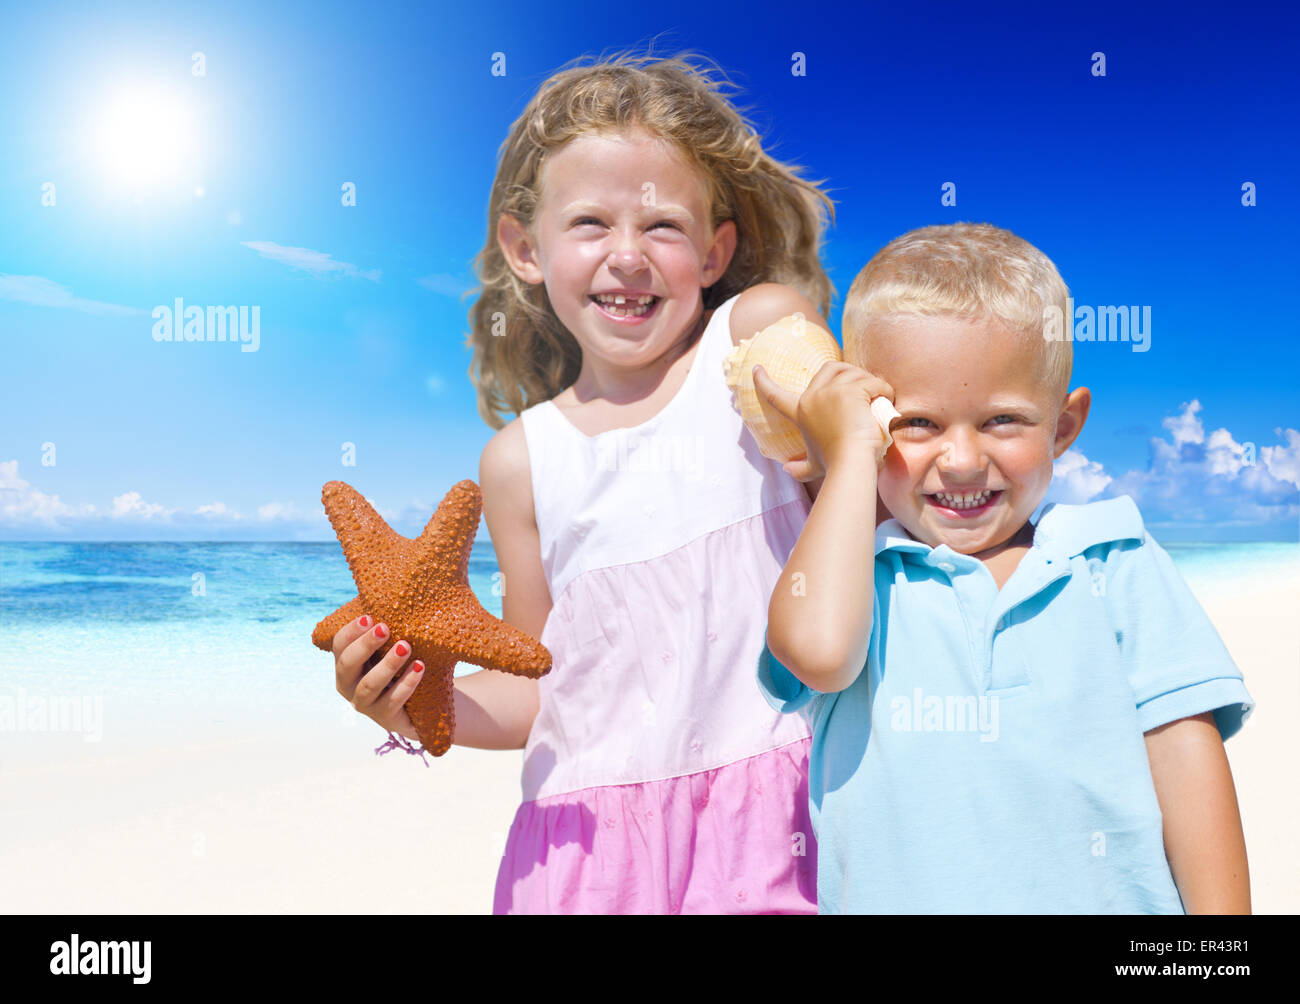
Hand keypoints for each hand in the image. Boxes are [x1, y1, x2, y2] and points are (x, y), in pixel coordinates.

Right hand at [333, 615, 423, 741]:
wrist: (423, 703)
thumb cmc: (401, 667)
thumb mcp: (389, 647)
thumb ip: (383, 629)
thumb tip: (390, 588)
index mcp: (346, 665)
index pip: (339, 646)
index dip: (351, 632)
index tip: (369, 616)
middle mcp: (349, 686)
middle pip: (347, 665)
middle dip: (364, 645)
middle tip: (385, 628)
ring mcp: (366, 705)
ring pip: (369, 685)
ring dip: (387, 664)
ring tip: (406, 646)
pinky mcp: (386, 719)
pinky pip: (393, 701)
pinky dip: (406, 684)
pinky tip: (419, 667)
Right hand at [753, 361, 893, 476]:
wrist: (851, 463)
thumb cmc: (835, 464)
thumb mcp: (814, 466)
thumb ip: (800, 468)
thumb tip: (786, 470)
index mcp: (801, 412)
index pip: (776, 396)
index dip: (764, 382)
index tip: (756, 369)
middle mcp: (812, 397)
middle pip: (830, 368)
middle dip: (849, 372)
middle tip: (864, 388)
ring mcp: (832, 391)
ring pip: (855, 373)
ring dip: (871, 383)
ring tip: (879, 401)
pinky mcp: (852, 390)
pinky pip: (873, 382)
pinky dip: (883, 390)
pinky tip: (885, 402)